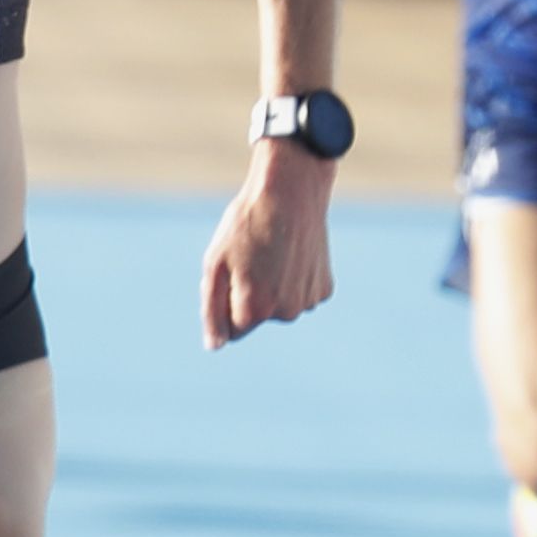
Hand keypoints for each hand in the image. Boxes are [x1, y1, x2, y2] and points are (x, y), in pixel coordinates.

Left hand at [201, 141, 335, 348]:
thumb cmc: (246, 225)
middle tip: (252, 258)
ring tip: (273, 252)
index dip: (227, 300)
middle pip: (258, 317)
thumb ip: (211, 312)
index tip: (232, 271)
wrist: (290, 191)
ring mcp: (309, 301)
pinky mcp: (325, 288)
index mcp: (255, 310)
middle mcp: (286, 313)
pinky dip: (294, 278)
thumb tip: (214, 346)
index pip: (232, 329)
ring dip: (273, 286)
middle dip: (250, 295)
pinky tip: (292, 252)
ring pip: (280, 305)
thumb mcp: (215, 265)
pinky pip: (300, 293)